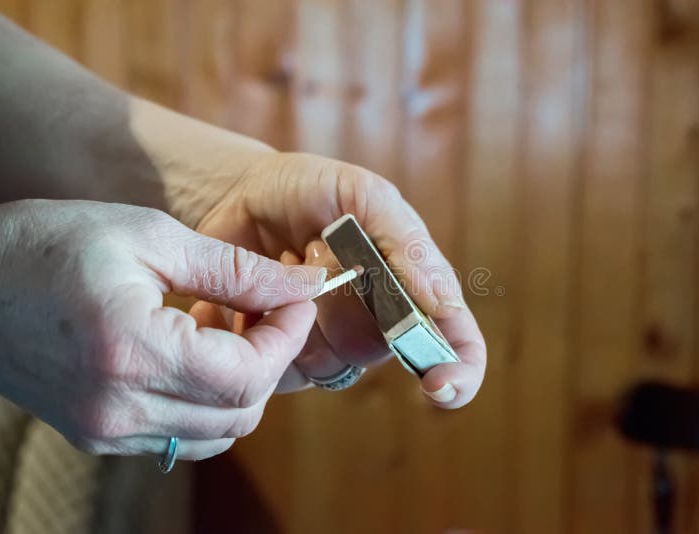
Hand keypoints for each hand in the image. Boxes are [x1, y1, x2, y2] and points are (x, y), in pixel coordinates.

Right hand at [0, 200, 324, 458]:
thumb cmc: (49, 244)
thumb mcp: (150, 237)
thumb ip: (235, 270)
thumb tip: (301, 285)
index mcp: (133, 352)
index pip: (249, 375)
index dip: (288, 337)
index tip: (296, 298)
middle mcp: (120, 409)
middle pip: (241, 412)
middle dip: (273, 361)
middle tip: (269, 311)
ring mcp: (106, 430)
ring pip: (217, 433)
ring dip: (245, 386)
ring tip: (235, 333)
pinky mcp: (97, 434)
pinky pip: (181, 438)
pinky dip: (209, 403)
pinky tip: (200, 359)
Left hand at [191, 153, 486, 407]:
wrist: (239, 195)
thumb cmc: (308, 189)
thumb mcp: (362, 194)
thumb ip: (406, 241)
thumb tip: (442, 302)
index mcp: (411, 284)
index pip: (452, 341)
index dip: (458, 370)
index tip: (439, 384)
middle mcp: (375, 321)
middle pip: (382, 351)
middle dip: (348, 306)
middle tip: (319, 248)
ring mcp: (328, 341)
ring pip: (331, 362)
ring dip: (304, 311)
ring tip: (286, 260)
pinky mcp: (283, 354)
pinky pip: (285, 369)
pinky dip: (270, 328)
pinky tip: (261, 287)